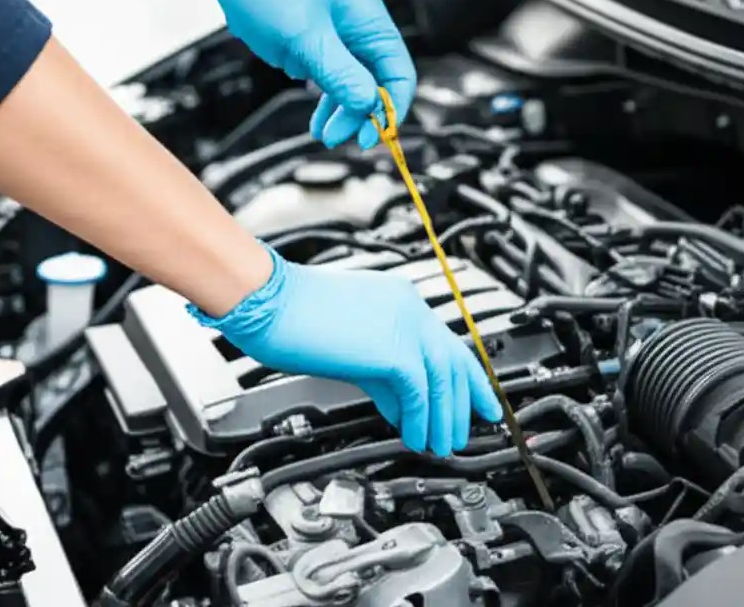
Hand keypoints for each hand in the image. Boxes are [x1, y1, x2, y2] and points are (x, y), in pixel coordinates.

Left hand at [178, 0, 415, 149]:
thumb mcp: (305, 34)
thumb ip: (339, 72)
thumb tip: (369, 104)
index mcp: (369, 21)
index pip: (398, 74)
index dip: (390, 109)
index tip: (372, 135)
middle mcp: (359, 31)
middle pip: (376, 85)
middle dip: (360, 114)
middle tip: (337, 137)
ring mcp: (337, 39)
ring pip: (353, 86)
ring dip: (342, 113)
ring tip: (325, 135)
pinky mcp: (315, 46)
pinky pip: (331, 80)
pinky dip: (326, 102)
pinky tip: (318, 120)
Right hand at [187, 247, 502, 456]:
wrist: (268, 302)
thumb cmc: (294, 317)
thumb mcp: (349, 346)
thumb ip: (380, 372)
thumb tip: (399, 402)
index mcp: (400, 300)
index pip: (446, 342)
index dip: (465, 376)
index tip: (475, 400)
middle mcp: (410, 308)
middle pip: (455, 360)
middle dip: (466, 401)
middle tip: (468, 430)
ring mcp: (405, 325)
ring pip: (443, 379)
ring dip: (445, 418)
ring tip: (442, 444)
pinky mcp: (393, 348)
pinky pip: (420, 391)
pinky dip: (421, 418)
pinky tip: (415, 435)